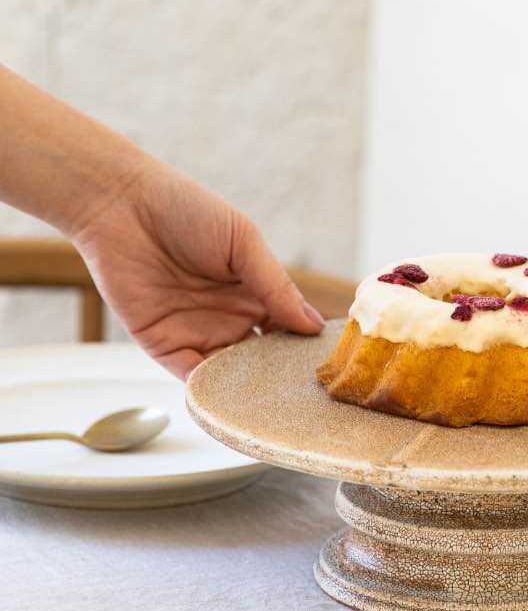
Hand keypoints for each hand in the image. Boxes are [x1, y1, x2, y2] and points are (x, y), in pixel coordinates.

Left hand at [73, 159, 323, 378]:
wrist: (122, 205)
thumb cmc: (187, 209)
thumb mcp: (243, 242)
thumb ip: (276, 286)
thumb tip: (314, 325)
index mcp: (253, 292)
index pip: (287, 330)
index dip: (303, 348)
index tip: (323, 367)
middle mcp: (229, 317)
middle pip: (262, 359)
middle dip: (278, 378)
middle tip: (301, 396)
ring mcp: (197, 333)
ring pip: (229, 375)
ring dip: (246, 390)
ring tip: (269, 406)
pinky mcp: (163, 345)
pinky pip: (190, 377)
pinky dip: (208, 392)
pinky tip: (227, 400)